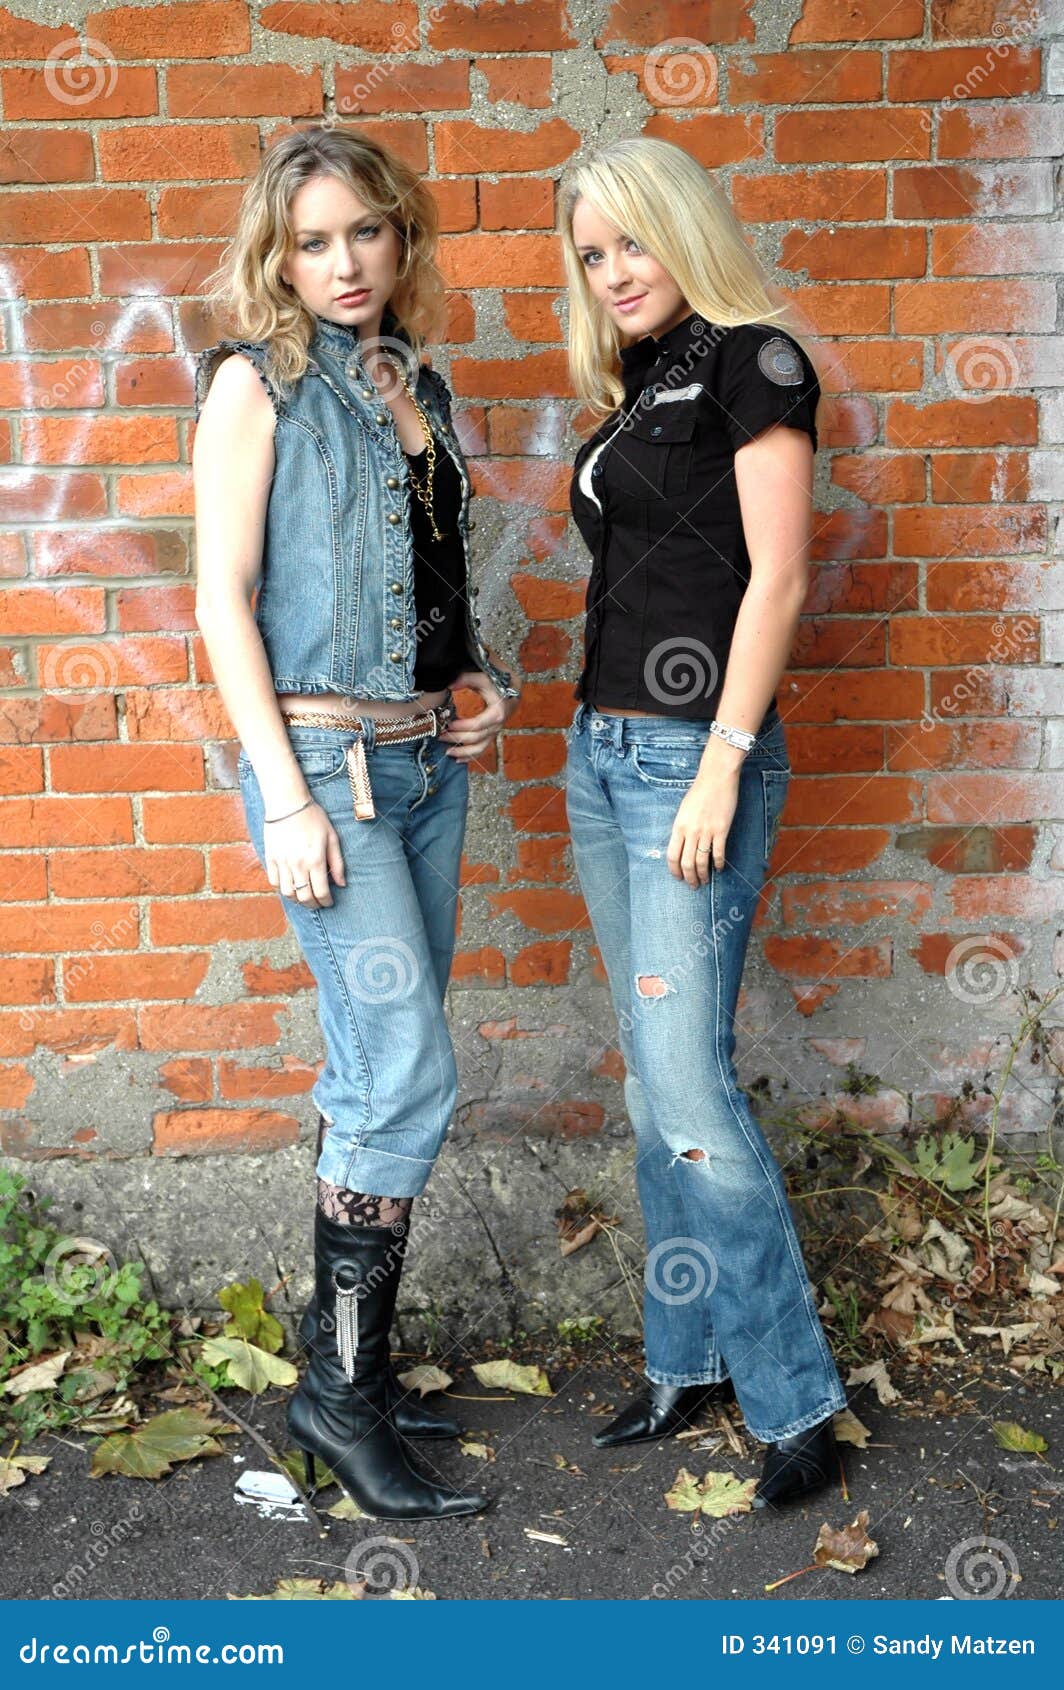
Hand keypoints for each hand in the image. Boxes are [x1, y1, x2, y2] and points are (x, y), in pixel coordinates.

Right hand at [263, 801, 345, 907]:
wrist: (287, 803)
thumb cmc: (313, 818)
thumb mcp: (332, 838)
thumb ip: (338, 863)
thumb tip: (341, 884)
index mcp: (316, 860)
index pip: (321, 892)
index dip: (326, 902)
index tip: (329, 902)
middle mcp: (298, 865)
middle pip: (305, 897)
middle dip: (313, 904)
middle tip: (318, 903)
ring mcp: (282, 862)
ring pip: (288, 893)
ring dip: (297, 900)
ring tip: (304, 897)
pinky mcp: (270, 858)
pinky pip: (274, 882)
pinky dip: (282, 888)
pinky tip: (290, 886)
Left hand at [439, 670, 519, 760]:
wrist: (513, 687)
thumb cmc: (499, 682)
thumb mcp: (485, 677)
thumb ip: (467, 679)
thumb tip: (450, 685)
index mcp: (497, 712)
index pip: (477, 725)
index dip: (462, 726)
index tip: (448, 724)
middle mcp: (497, 725)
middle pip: (476, 738)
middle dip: (457, 738)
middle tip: (440, 735)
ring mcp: (494, 732)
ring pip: (480, 748)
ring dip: (463, 752)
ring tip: (447, 752)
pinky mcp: (491, 734)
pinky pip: (482, 749)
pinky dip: (470, 756)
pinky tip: (458, 759)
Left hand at [667, 765, 741, 886]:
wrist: (716, 777)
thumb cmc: (699, 791)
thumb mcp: (684, 810)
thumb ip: (682, 828)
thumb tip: (682, 845)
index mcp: (678, 826)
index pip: (672, 856)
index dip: (674, 870)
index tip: (678, 877)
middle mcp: (690, 831)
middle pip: (687, 863)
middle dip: (689, 878)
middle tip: (693, 885)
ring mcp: (706, 831)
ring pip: (702, 861)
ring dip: (703, 875)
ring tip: (705, 881)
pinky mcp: (721, 830)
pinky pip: (718, 853)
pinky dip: (719, 863)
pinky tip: (720, 868)